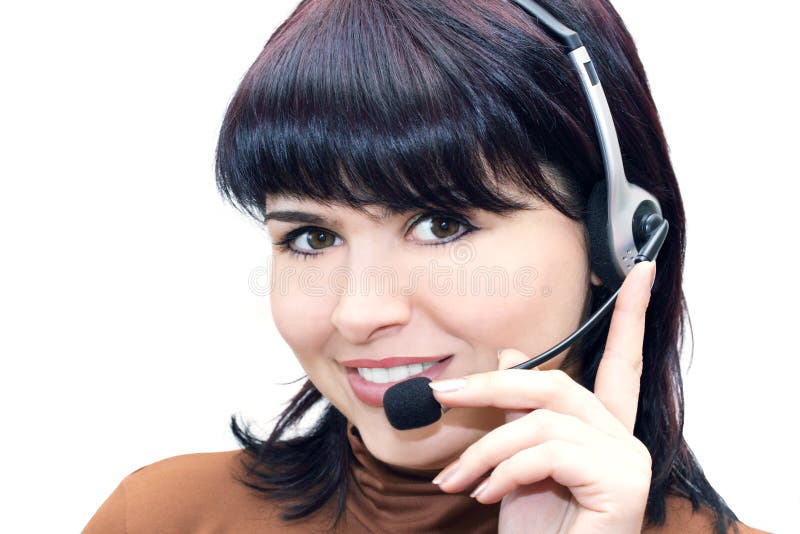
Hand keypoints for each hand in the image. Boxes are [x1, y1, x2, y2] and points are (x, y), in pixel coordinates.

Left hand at [430, 260, 656, 533]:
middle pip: (556, 383)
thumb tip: (502, 358)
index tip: (643, 269)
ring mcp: (628, 460)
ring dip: (484, 448)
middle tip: (438, 395)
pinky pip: (547, 451)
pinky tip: (488, 497)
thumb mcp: (513, 464)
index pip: (622, 362)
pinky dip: (504, 470)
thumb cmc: (533, 530)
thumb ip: (515, 412)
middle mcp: (624, 438)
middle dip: (491, 386)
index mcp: (602, 430)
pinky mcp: (622, 483)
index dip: (634, 315)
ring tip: (455, 482)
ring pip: (542, 420)